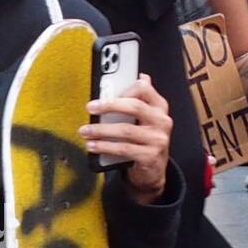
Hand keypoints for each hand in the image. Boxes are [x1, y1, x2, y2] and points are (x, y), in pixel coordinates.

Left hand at [80, 74, 171, 203]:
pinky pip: (124, 149)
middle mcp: (162, 121)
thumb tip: (141, 76)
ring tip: (85, 131)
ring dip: (101, 130)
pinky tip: (93, 146)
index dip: (124, 89)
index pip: (144, 89)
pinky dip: (105, 147)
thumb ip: (140, 99)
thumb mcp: (144, 119)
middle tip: (90, 108)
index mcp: (159, 107)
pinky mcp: (150, 156)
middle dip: (109, 106)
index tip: (105, 92)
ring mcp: (158, 140)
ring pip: (126, 130)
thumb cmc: (144, 141)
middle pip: (135, 107)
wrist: (152, 171)